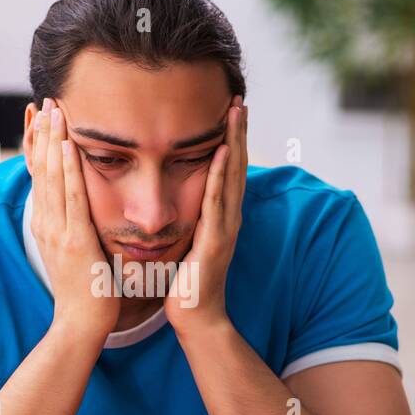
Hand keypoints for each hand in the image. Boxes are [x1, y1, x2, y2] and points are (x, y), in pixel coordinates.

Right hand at [30, 97, 120, 343]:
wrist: (80, 323)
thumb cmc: (86, 290)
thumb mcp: (76, 251)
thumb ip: (77, 228)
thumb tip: (85, 211)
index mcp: (46, 224)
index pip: (39, 175)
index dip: (37, 144)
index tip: (38, 116)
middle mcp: (46, 222)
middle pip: (41, 169)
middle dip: (43, 133)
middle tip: (46, 100)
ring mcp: (57, 230)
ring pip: (54, 176)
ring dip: (54, 141)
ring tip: (55, 110)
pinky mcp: (74, 239)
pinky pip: (72, 196)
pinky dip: (70, 169)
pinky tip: (70, 146)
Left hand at [164, 95, 246, 337]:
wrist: (195, 316)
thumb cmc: (185, 281)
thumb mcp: (188, 240)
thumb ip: (188, 218)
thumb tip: (175, 197)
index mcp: (220, 215)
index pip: (228, 169)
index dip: (232, 139)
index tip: (230, 110)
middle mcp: (228, 217)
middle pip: (237, 165)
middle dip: (239, 131)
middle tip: (240, 98)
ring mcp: (225, 227)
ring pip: (232, 176)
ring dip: (235, 142)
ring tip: (236, 112)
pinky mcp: (215, 240)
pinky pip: (217, 202)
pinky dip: (220, 176)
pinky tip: (221, 152)